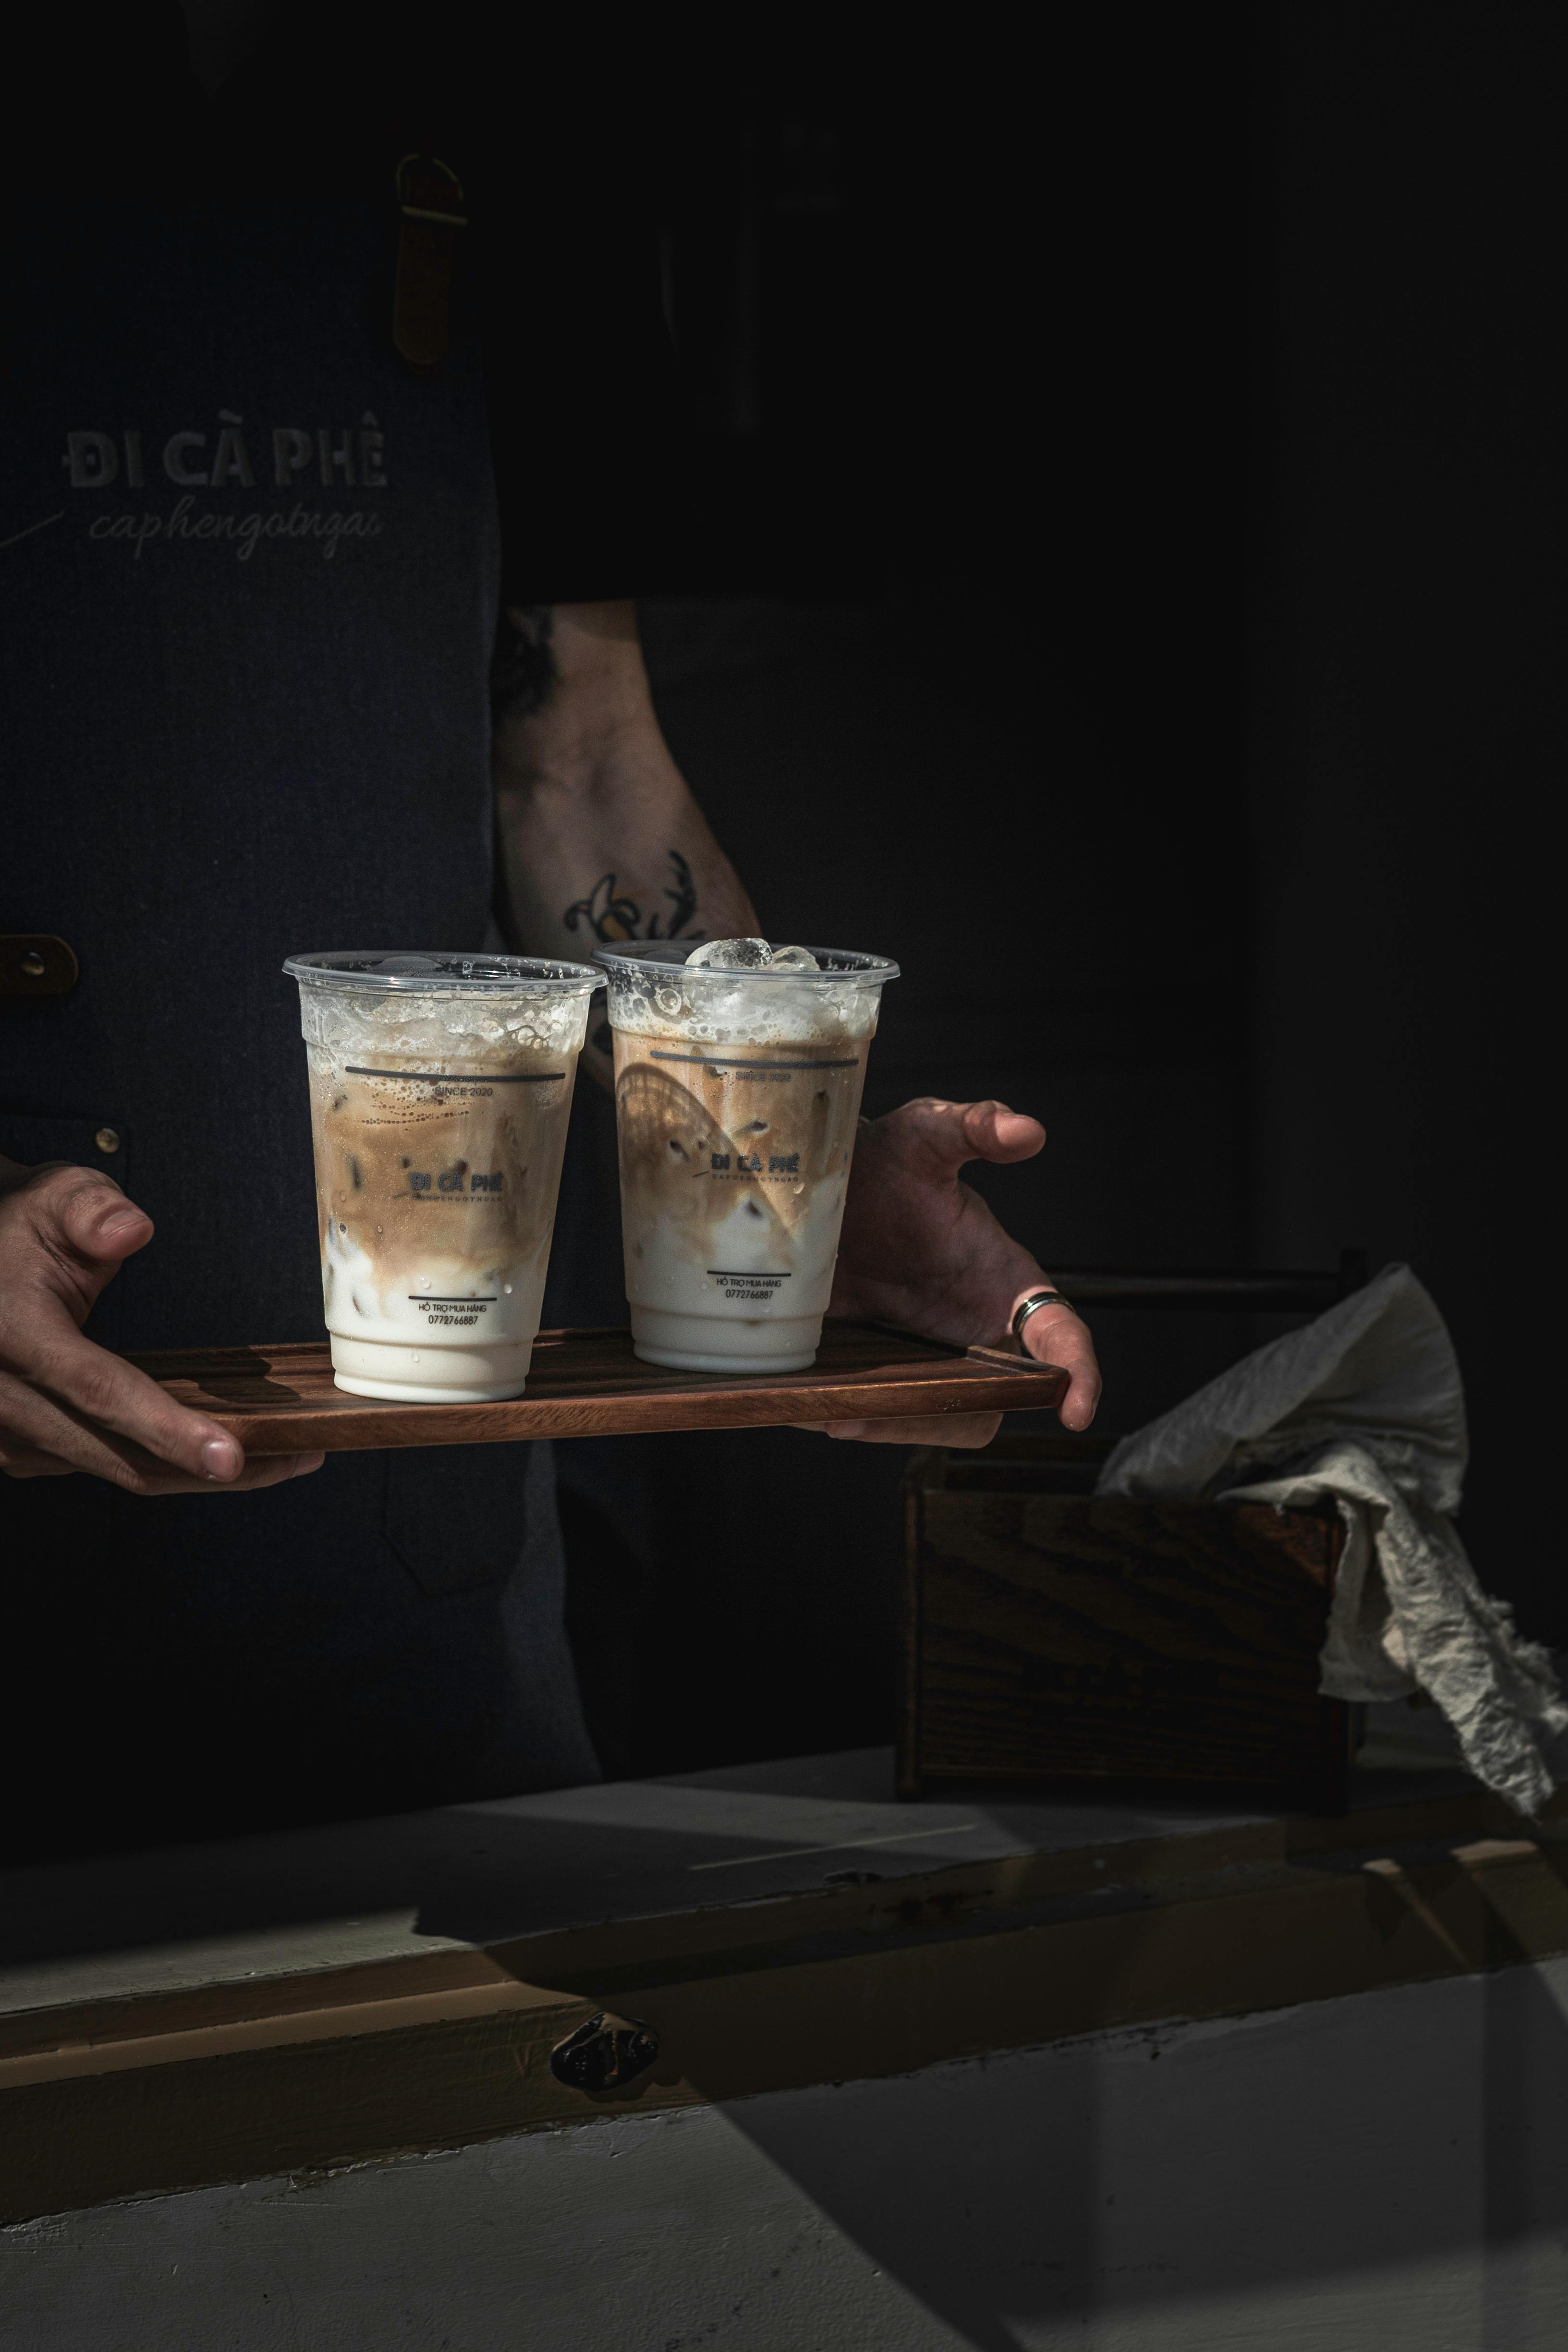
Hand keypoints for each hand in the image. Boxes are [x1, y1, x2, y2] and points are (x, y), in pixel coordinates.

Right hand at [0, 1161, 322, 1494]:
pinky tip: (213, 1455)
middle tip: (299, 1456)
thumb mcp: (53, 1197)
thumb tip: (130, 1230)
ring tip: (278, 1458)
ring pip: (118, 1472)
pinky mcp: (23, 1447)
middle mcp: (5, 1399)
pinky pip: (103, 1468)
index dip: (168, 1429)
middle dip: (212, 1468)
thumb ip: (89, 1209)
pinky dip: (162, 1466)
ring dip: (194, 1473)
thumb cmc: (21, 1227)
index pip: (101, 1392)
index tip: (230, 1456)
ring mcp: (8, 1433)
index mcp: (15, 1337)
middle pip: (122, 1456)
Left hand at [814, 1098, 1100, 1447]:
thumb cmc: (885, 1160)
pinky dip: (856, 1417)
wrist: (811, 1188)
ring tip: (844, 1413)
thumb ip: (975, 1125)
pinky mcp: (878, 1370)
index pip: (1061, 1334)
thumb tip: (1030, 1132)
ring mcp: (926, 1356)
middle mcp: (972, 1329)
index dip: (1079, 1372)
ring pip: (939, 1418)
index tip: (1077, 1410)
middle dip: (960, 1413)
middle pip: (997, 1399)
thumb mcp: (925, 1133)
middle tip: (908, 1403)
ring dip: (898, 1423)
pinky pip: (880, 1414)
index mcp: (1004, 1282)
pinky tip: (818, 1407)